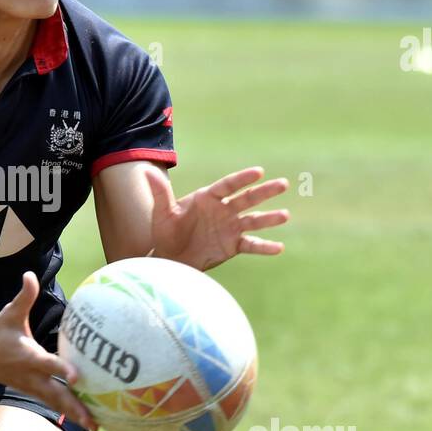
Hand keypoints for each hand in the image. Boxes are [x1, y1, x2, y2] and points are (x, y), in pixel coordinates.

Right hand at [0, 272, 99, 430]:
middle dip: (75, 407)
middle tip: (94, 420)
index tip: (77, 378)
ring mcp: (30, 386)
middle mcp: (31, 375)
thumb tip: (29, 274)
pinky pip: (51, 403)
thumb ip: (24, 296)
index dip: (61, 370)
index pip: (48, 364)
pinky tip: (84, 418)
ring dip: (74, 415)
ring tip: (95, 426)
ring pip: (55, 403)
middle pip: (56, 394)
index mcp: (28, 355)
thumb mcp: (10, 312)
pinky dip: (66, 411)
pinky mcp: (30, 390)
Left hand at [144, 165, 289, 270]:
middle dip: (265, 192)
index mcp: (208, 198)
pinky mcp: (233, 245)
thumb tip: (146, 172)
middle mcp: (223, 210)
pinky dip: (265, 246)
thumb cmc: (165, 232)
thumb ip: (160, 193)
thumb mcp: (162, 213)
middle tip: (283, 183)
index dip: (243, 178)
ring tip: (285, 215)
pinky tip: (279, 247)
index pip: (228, 185)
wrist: (170, 258)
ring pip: (253, 220)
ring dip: (269, 218)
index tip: (259, 171)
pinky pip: (251, 245)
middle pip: (247, 199)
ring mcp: (230, 227)